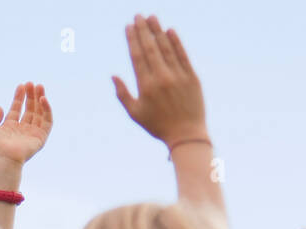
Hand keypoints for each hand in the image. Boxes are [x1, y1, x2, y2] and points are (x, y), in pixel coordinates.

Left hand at [0, 82, 52, 166]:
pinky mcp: (40, 138)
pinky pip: (47, 122)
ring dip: (40, 99)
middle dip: (30, 96)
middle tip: (31, 84)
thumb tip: (0, 107)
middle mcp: (21, 130)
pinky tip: (43, 99)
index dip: (19, 97)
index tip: (21, 85)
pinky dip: (47, 110)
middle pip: (29, 110)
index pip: (17, 109)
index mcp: (10, 128)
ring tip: (39, 87)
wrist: (2, 158)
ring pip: (39, 113)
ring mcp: (32, 134)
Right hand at [112, 15, 206, 145]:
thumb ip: (122, 94)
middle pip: (150, 48)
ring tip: (152, 17)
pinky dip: (176, 42)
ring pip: (166, 48)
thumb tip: (113, 75)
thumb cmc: (158, 126)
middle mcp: (161, 78)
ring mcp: (178, 76)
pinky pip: (182, 55)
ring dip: (158, 31)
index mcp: (146, 86)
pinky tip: (170, 30)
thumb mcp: (135, 114)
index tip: (128, 26)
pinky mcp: (192, 77)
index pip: (137, 56)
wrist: (186, 135)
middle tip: (138, 16)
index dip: (132, 39)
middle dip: (143, 30)